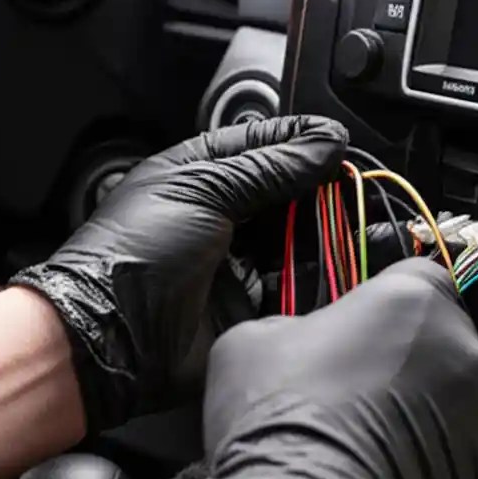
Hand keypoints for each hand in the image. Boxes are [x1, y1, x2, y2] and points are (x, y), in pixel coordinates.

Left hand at [11, 116, 347, 431]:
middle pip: (285, 192)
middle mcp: (220, 214)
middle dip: (322, 188)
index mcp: (198, 174)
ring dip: (329, 229)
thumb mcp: (204, 191)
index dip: (300, 140)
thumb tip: (325, 143)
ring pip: (295, 237)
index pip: (259, 144)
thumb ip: (270, 168)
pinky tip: (351, 262)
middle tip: (361, 185)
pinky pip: (295, 285)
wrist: (112, 338)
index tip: (341, 142)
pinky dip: (323, 273)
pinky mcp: (250, 305)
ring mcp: (236, 261)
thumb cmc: (138, 251)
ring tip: (366, 221)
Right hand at [198, 259, 477, 478]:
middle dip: (404, 358)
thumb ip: (292, 321)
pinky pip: (465, 454)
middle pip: (439, 339)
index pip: (415, 274)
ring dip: (422, 410)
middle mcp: (462, 349)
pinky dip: (436, 461)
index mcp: (412, 298)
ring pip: (456, 398)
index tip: (362, 322)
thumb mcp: (253, 339)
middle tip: (355, 388)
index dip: (384, 299)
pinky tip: (388, 472)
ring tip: (368, 438)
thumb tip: (297, 335)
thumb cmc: (282, 423)